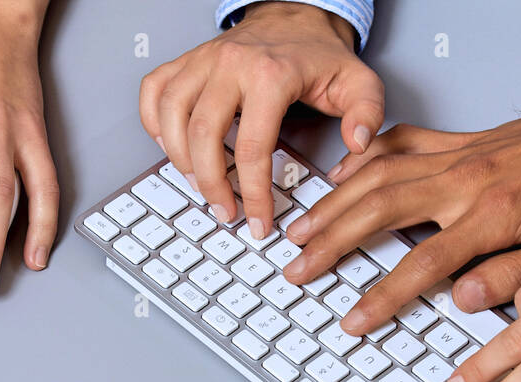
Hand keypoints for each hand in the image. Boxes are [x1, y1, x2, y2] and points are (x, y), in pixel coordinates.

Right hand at [139, 1, 382, 239]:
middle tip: (225, 212)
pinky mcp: (187, 60)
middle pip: (202, 137)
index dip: (253, 193)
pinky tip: (170, 147)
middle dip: (211, 185)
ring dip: (179, 160)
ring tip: (200, 186)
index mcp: (271, 75)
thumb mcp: (358, 82)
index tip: (260, 221)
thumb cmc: (320, 56)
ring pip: (170, 116)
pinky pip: (154, 91)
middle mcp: (230, 65)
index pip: (253, 148)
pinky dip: (154, 123)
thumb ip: (367, 113)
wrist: (296, 15)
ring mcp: (203, 60)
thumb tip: (357, 145)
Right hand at [282, 111, 520, 335]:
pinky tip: (340, 176)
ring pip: (379, 174)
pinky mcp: (462, 141)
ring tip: (300, 228)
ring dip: (333, 202)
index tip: (352, 320)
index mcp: (494, 216)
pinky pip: (400, 143)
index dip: (381, 296)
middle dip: (331, 242)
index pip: (422, 264)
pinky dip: (364, 158)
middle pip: (380, 211)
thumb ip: (517, 276)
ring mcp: (460, 155)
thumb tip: (464, 301)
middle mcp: (467, 181)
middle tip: (296, 268)